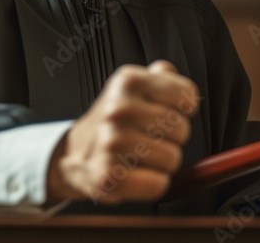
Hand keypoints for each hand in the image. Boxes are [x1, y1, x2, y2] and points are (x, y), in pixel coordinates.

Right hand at [46, 60, 199, 203]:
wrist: (73, 153)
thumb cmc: (113, 121)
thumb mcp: (131, 88)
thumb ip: (160, 77)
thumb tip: (174, 75)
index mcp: (128, 81)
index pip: (186, 95)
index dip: (184, 108)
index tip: (168, 112)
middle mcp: (119, 109)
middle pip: (182, 129)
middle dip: (172, 138)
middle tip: (149, 137)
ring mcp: (112, 142)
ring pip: (172, 159)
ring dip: (162, 163)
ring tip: (141, 155)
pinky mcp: (109, 175)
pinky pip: (158, 184)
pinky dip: (153, 183)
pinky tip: (136, 173)